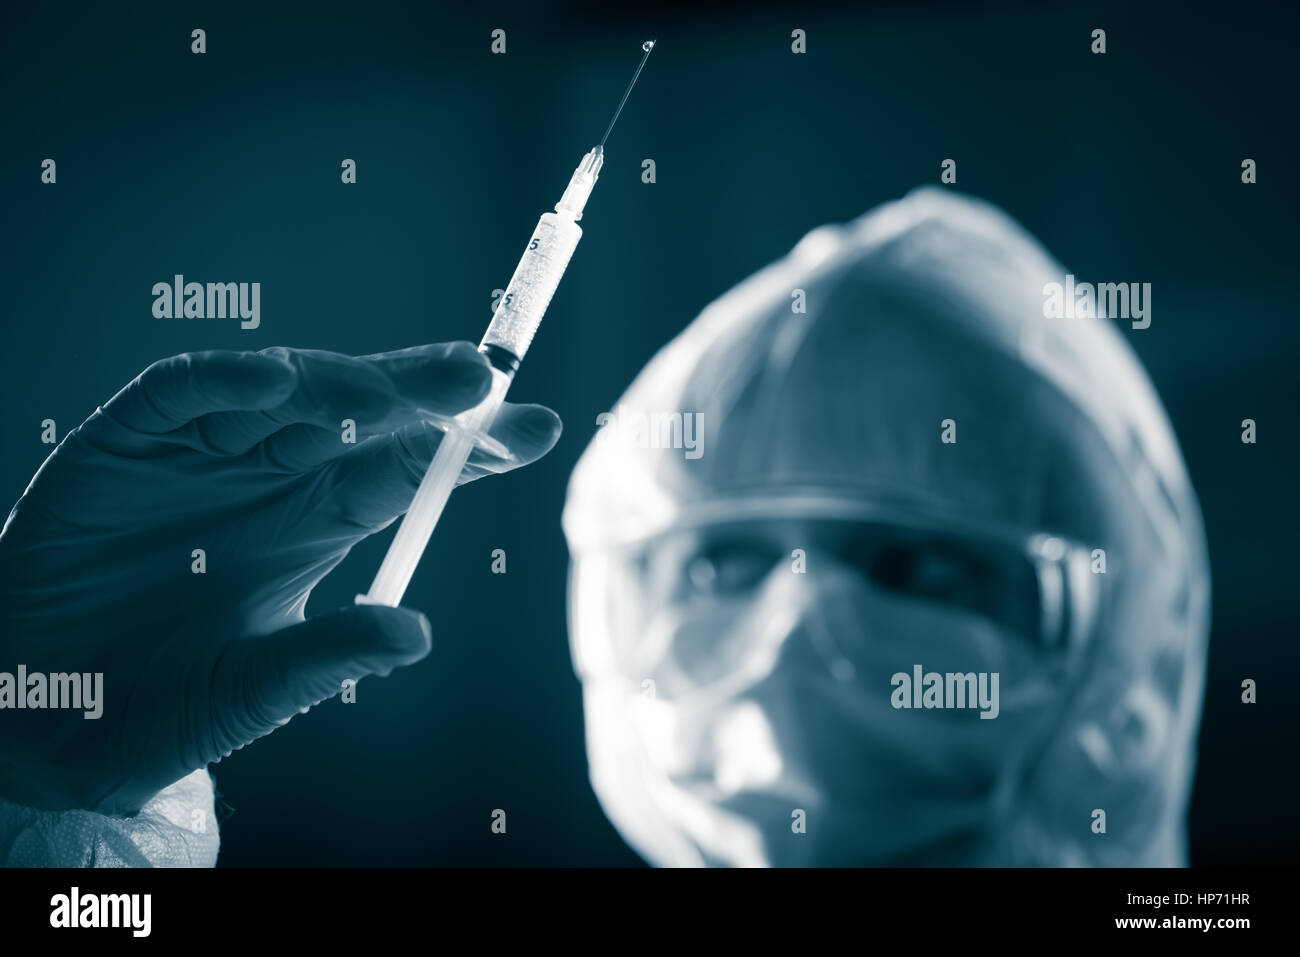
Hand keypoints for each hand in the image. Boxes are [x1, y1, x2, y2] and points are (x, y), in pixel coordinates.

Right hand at [0, 343, 560, 814]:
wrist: (39, 718)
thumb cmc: (156, 705)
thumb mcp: (253, 688)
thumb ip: (328, 655)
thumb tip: (417, 633)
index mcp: (314, 524)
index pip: (406, 470)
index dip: (469, 448)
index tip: (537, 428)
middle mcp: (269, 474)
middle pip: (361, 417)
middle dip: (420, 394)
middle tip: (481, 377)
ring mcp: (202, 451)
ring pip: (283, 392)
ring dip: (337, 383)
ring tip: (388, 390)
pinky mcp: (126, 441)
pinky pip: (179, 392)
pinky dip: (221, 382)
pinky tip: (271, 381)